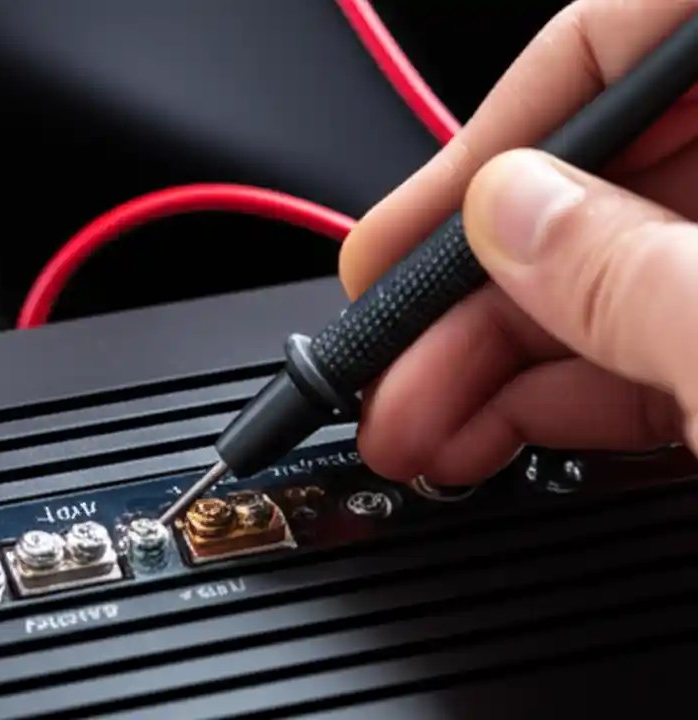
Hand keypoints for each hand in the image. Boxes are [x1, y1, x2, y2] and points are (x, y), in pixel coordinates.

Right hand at [340, 0, 697, 485]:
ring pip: (613, 280)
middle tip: (386, 371)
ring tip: (414, 436)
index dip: (485, 140)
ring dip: (493, 366)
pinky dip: (566, 401)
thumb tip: (501, 214)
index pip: (608, 42)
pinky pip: (656, 347)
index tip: (395, 242)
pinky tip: (486, 438)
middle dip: (471, 294)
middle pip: (596, 184)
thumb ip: (629, 270)